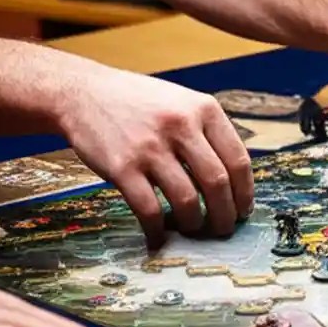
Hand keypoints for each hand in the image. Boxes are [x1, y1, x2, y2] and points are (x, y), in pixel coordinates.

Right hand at [57, 68, 253, 247]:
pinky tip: (159, 234)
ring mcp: (150, 147)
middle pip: (218, 183)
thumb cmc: (136, 102)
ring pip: (188, 200)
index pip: (238, 160)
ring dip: (195, 224)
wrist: (82, 92)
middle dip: (225, 215)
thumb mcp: (181, 102)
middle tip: (223, 228)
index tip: (243, 209)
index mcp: (203, 109)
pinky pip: (149, 210)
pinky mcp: (122, 167)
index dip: (245, 193)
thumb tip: (232, 180)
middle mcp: (180, 125)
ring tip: (192, 228)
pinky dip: (158, 230)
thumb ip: (207, 133)